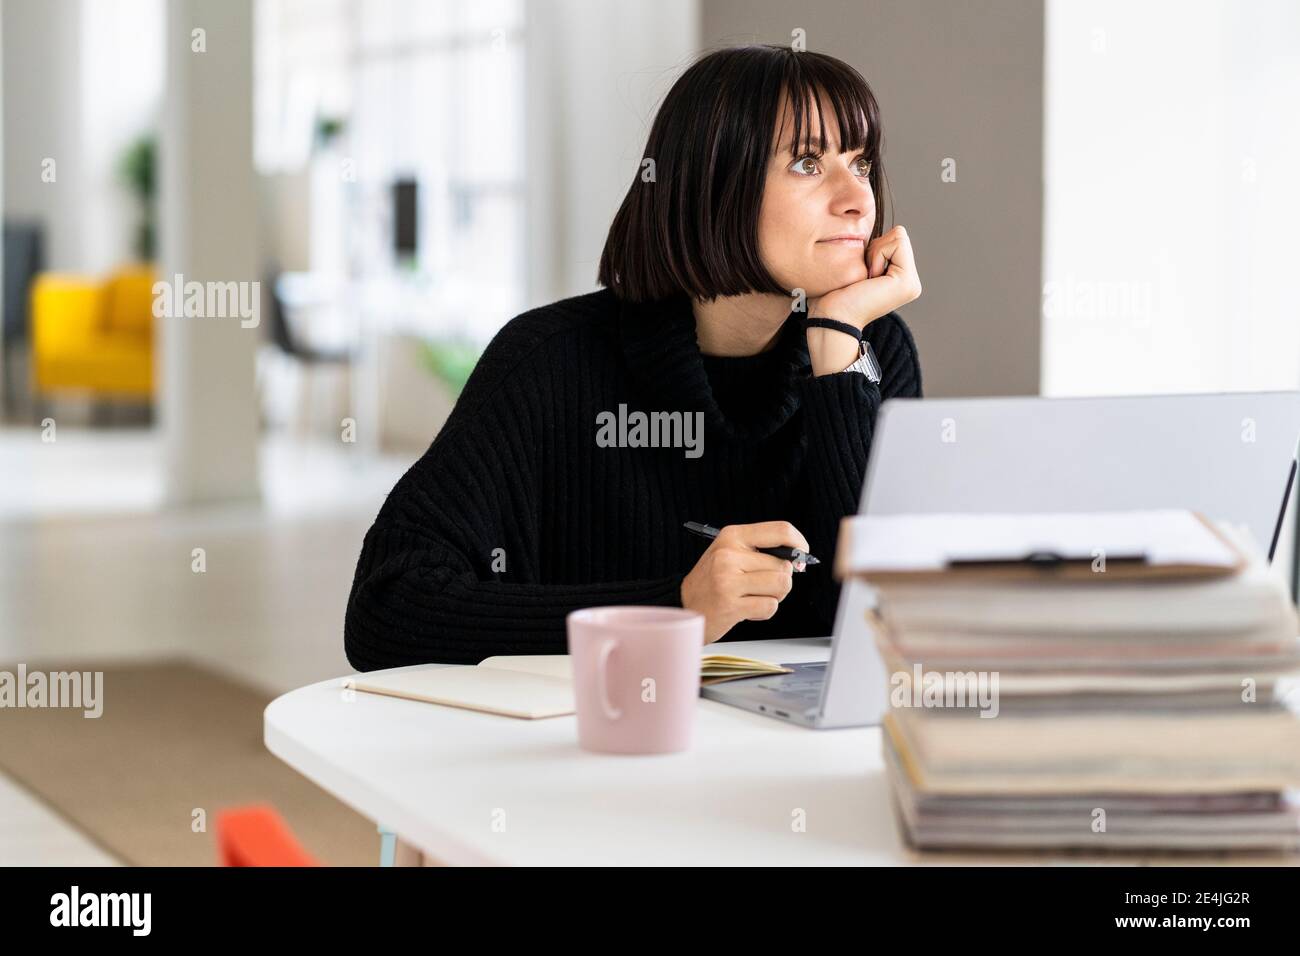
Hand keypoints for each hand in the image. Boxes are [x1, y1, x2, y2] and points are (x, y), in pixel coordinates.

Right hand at [680, 521, 808, 642]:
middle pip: (784, 566)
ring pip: (781, 586)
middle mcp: (729, 554)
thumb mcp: (731, 553)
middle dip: (781, 580)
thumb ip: (762, 551)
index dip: (799, 543)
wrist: (684, 605)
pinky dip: (763, 612)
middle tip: (761, 586)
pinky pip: (770, 607)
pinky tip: (746, 609)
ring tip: (753, 596)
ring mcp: (728, 580)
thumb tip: (798, 559)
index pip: (781, 530)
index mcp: (732, 536)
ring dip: (774, 596)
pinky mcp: (730, 605)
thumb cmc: (713, 581)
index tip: (801, 555)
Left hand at [805, 225, 921, 374]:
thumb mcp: (857, 265)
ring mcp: (912, 284)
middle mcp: (911, 282)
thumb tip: (871, 233)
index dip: (874, 246)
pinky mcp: (907, 282)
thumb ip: (872, 252)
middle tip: (864, 275)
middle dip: (876, 247)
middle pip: (899, 234)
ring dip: (876, 252)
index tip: (862, 272)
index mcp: (901, 278)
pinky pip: (897, 243)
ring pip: (899, 236)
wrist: (832, 315)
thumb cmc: (834, 292)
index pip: (896, 237)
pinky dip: (878, 255)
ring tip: (866, 278)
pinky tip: (869, 278)